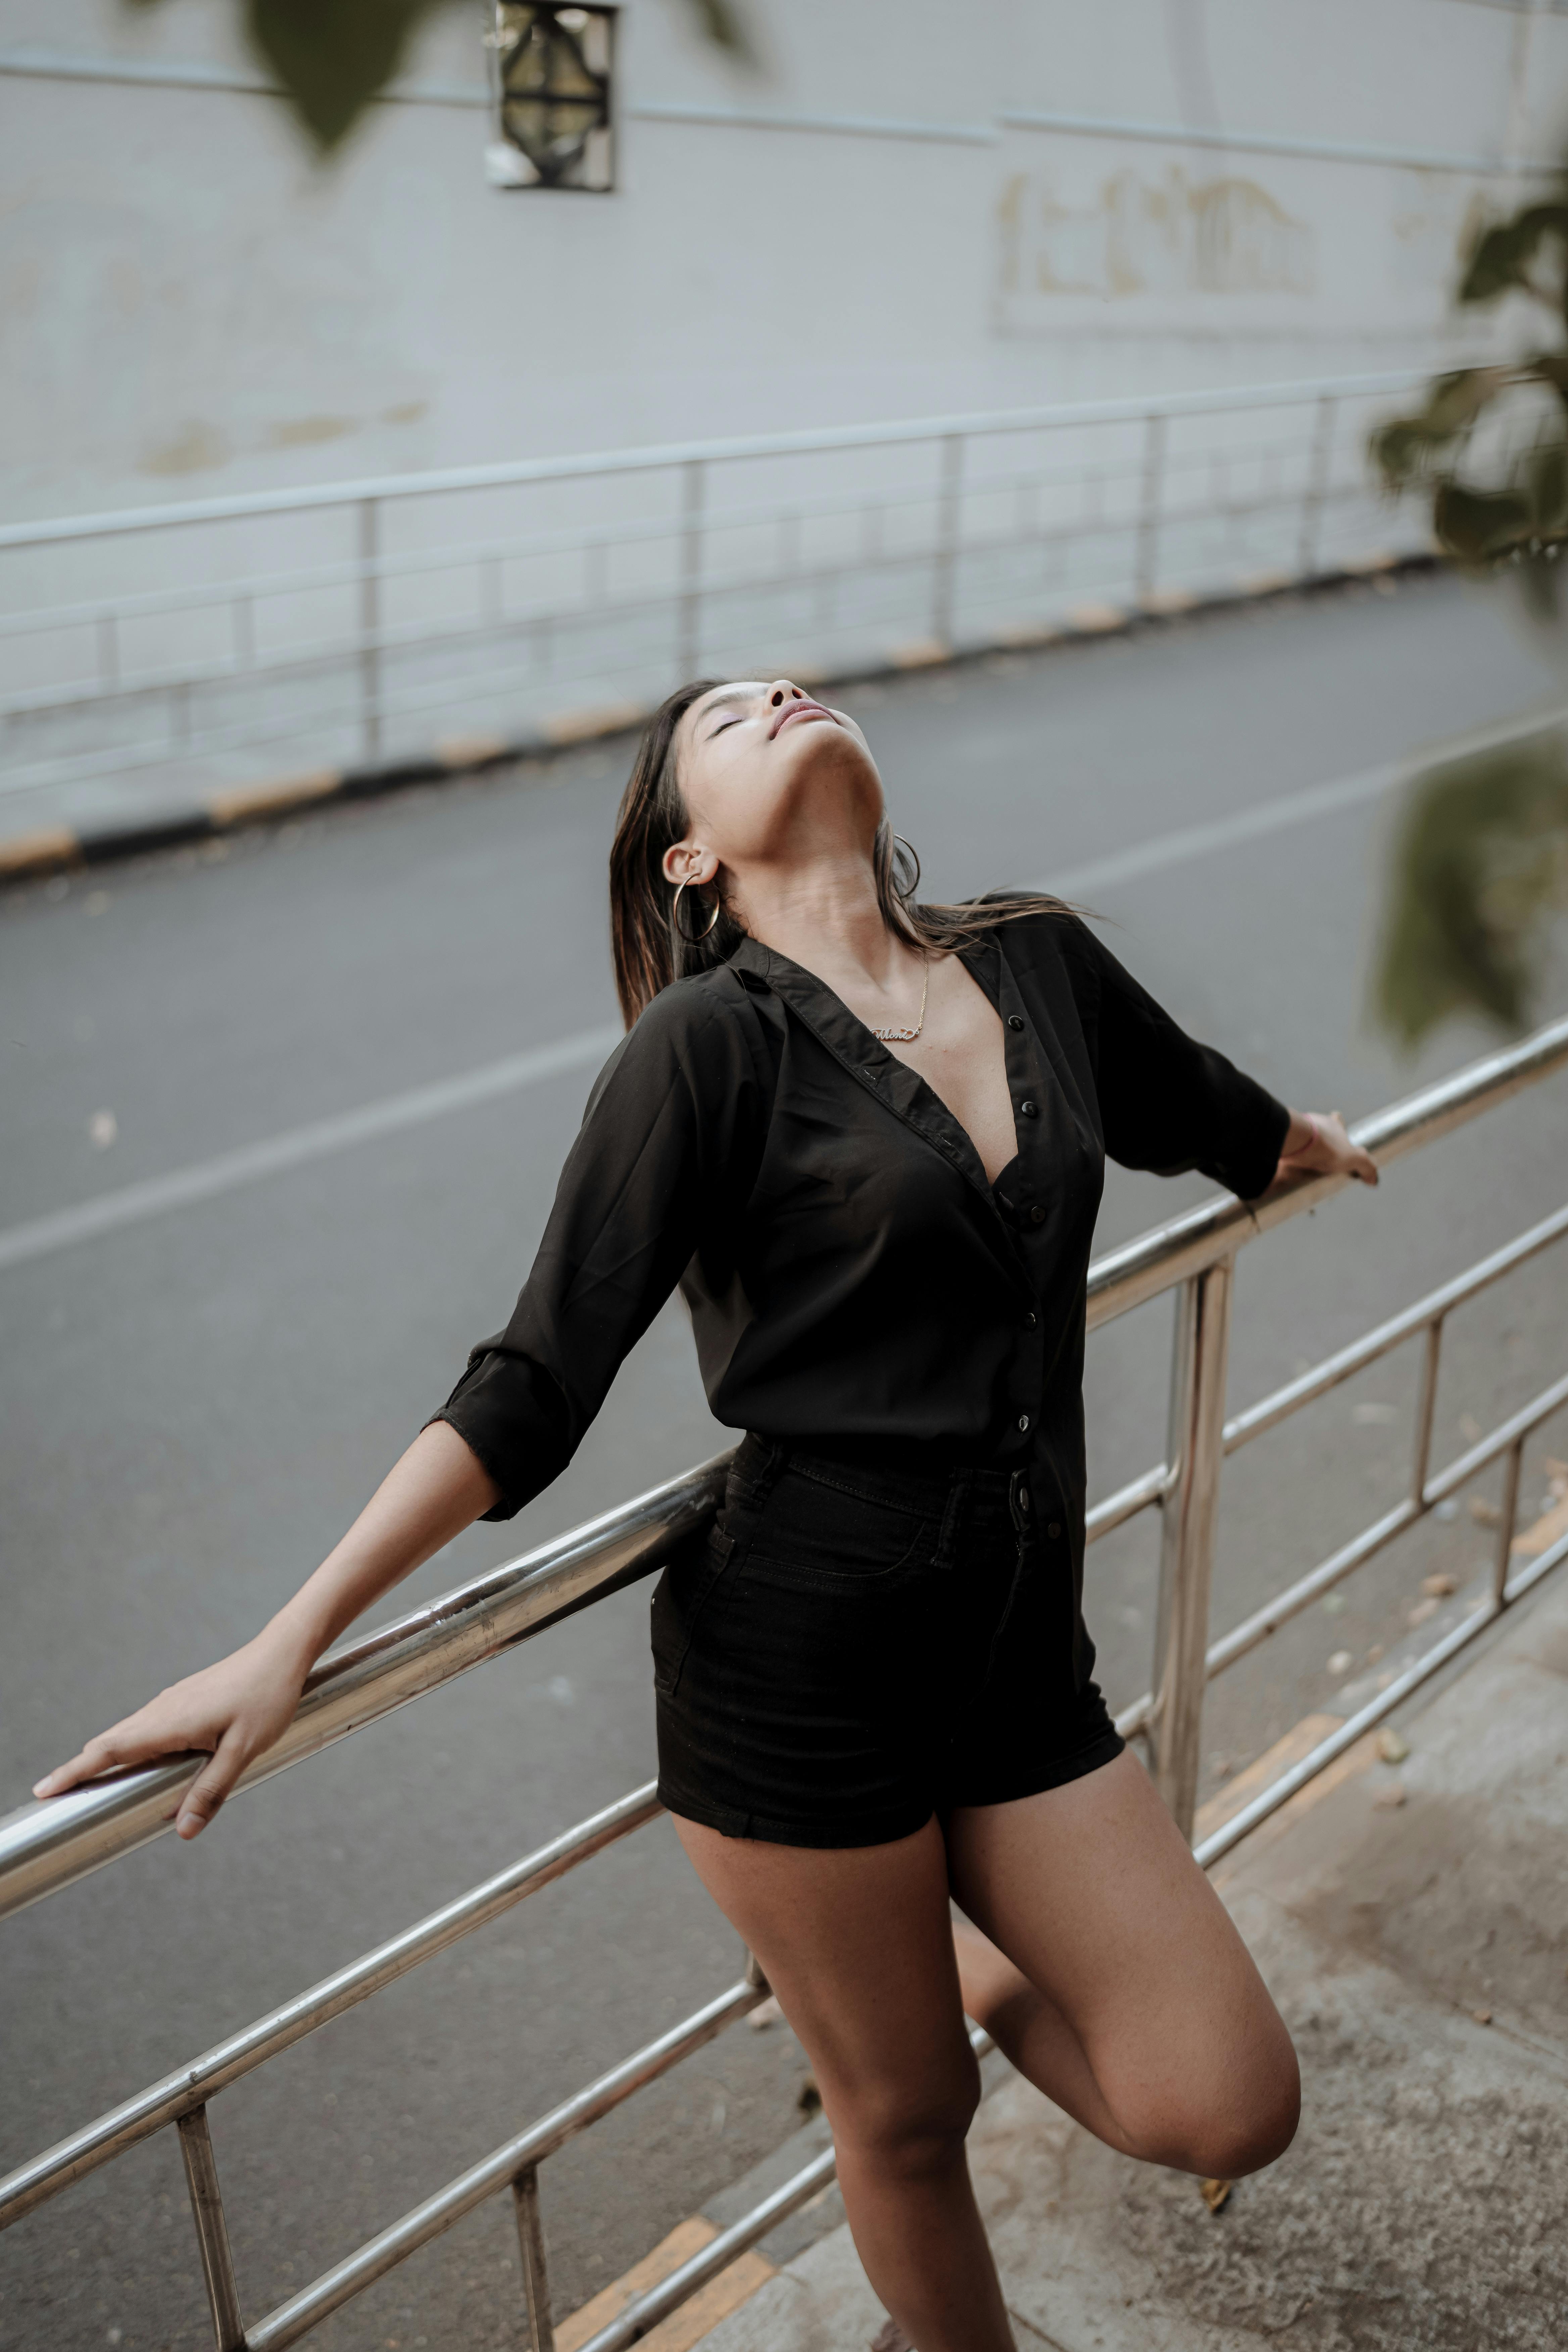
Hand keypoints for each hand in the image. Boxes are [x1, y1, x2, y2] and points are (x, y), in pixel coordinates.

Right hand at [31, 1629, 311, 1838]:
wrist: (282, 1654)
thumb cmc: (267, 1697)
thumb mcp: (243, 1750)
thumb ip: (212, 1790)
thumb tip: (184, 1830)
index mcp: (169, 1722)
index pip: (109, 1750)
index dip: (74, 1771)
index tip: (45, 1789)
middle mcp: (162, 1709)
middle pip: (110, 1742)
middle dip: (81, 1768)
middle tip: (55, 1794)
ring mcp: (172, 1702)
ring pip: (128, 1733)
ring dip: (104, 1756)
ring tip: (85, 1783)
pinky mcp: (185, 1700)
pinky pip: (146, 1726)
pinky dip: (129, 1745)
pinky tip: (137, 1759)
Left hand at [1275, 1109, 1378, 1187]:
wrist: (1295, 1141)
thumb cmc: (1326, 1146)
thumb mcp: (1354, 1158)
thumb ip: (1366, 1167)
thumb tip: (1374, 1179)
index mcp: (1332, 1125)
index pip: (1337, 1120)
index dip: (1338, 1125)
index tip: (1338, 1132)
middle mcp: (1313, 1122)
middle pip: (1316, 1128)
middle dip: (1317, 1140)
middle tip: (1318, 1155)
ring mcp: (1295, 1128)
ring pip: (1298, 1136)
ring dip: (1300, 1147)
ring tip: (1301, 1164)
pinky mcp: (1280, 1138)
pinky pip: (1283, 1145)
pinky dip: (1286, 1155)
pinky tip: (1285, 1168)